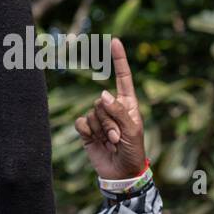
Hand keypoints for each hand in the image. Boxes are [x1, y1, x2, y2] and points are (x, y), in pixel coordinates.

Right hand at [74, 38, 147, 180]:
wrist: (121, 173)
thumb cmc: (133, 150)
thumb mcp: (132, 131)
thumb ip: (118, 111)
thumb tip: (102, 94)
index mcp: (127, 104)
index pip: (123, 77)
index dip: (118, 60)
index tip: (115, 41)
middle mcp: (112, 108)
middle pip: (101, 101)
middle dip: (110, 122)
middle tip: (119, 138)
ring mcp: (99, 118)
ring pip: (91, 113)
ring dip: (102, 130)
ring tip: (112, 142)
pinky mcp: (87, 129)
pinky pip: (81, 122)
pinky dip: (88, 132)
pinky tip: (96, 141)